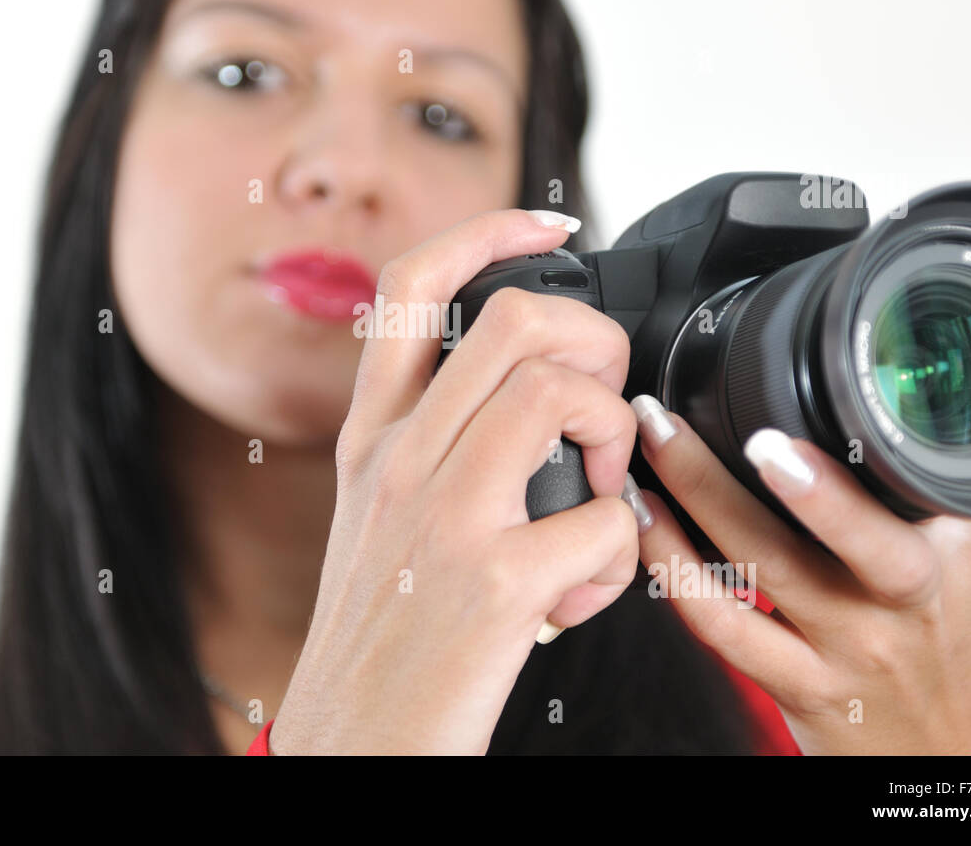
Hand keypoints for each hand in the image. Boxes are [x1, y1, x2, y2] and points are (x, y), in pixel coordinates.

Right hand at [269, 209, 641, 753]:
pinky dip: (618, 557)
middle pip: (515, 317)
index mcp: (372, 439)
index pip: (411, 285)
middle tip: (600, 405)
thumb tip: (532, 397)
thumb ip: (435, 449)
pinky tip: (580, 595)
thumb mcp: (380, 519)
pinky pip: (605, 523)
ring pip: (563, 394)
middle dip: (594, 341)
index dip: (489, 228)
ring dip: (614, 436)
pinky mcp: (495, 585)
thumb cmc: (382, 637)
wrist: (352, 745)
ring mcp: (444, 517)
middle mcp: (399, 461)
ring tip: (598, 495)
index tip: (551, 226)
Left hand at [629, 394, 970, 754]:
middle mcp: (900, 604)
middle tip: (674, 429)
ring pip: (755, 575)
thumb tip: (861, 410)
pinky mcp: (797, 685)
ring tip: (646, 458)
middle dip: (732, 481)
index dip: (830, 480)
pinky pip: (721, 627)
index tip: (771, 437)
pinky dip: (673, 570)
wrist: (949, 738)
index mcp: (950, 555)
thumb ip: (925, 484)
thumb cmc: (954, 626)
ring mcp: (846, 647)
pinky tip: (645, 524)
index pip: (893, 505)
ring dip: (686, 511)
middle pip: (824, 539)